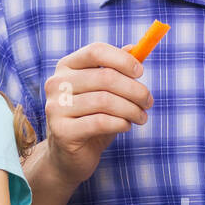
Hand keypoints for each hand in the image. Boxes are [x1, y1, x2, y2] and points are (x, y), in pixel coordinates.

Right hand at [42, 43, 151, 187]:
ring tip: (141, 117)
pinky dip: (120, 123)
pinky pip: (101, 122)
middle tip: (148, 101)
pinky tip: (126, 126)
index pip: (95, 51)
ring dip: (131, 109)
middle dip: (134, 90)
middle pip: (105, 77)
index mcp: (66, 67)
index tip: (140, 72)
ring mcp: (55, 107)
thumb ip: (116, 69)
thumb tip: (135, 48)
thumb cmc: (90, 118)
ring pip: (105, 101)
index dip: (122, 60)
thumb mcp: (104, 92)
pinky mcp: (62, 130)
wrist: (68, 155)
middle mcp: (56, 84)